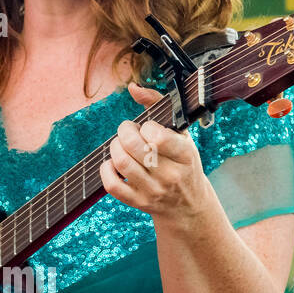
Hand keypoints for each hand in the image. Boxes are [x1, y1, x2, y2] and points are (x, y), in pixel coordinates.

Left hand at [99, 81, 211, 223]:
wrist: (187, 204)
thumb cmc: (182, 162)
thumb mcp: (181, 135)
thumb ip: (159, 106)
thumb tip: (133, 88)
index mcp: (185, 156)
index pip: (158, 137)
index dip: (147, 127)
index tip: (148, 128)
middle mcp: (170, 175)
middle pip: (134, 147)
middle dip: (124, 131)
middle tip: (127, 131)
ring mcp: (153, 191)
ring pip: (121, 163)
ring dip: (115, 147)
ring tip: (121, 145)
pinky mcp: (138, 202)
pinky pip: (112, 185)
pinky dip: (106, 169)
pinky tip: (113, 164)